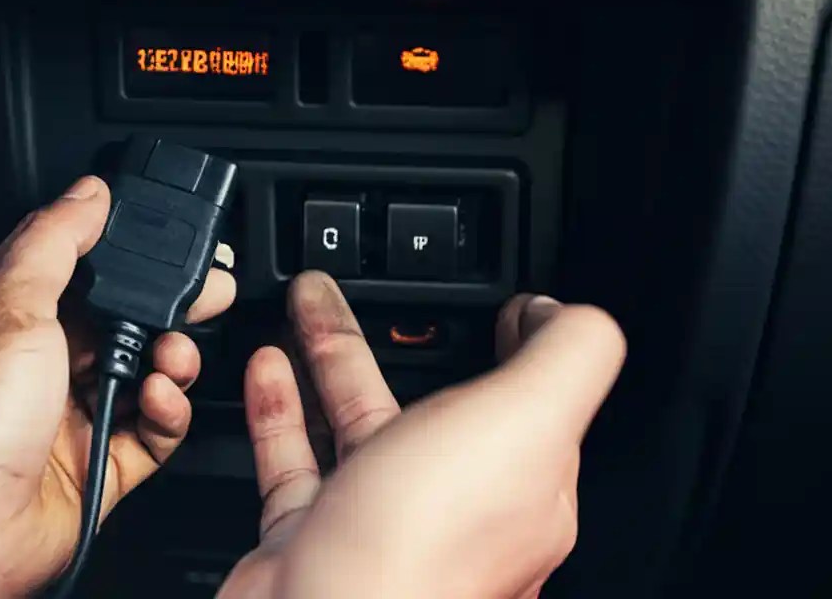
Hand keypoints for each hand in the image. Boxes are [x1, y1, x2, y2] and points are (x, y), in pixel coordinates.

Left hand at [0, 176, 234, 594]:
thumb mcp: (9, 307)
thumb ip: (52, 242)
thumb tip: (87, 193)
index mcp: (10, 316)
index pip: (75, 262)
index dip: (121, 247)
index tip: (165, 239)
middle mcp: (41, 363)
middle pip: (121, 316)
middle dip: (168, 304)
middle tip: (206, 295)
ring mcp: (72, 413)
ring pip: (145, 369)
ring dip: (171, 357)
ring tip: (174, 355)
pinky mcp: (101, 460)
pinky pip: (155, 429)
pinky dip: (169, 411)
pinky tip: (160, 400)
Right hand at [218, 271, 623, 598]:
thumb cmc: (422, 548)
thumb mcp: (530, 421)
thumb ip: (564, 355)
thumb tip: (559, 311)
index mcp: (522, 486)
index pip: (531, 404)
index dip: (517, 344)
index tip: (499, 299)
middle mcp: (452, 509)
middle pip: (433, 401)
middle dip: (403, 333)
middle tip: (371, 284)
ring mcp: (379, 524)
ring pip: (358, 420)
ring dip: (332, 356)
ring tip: (307, 302)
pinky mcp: (313, 537)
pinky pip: (297, 458)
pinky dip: (281, 406)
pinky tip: (267, 367)